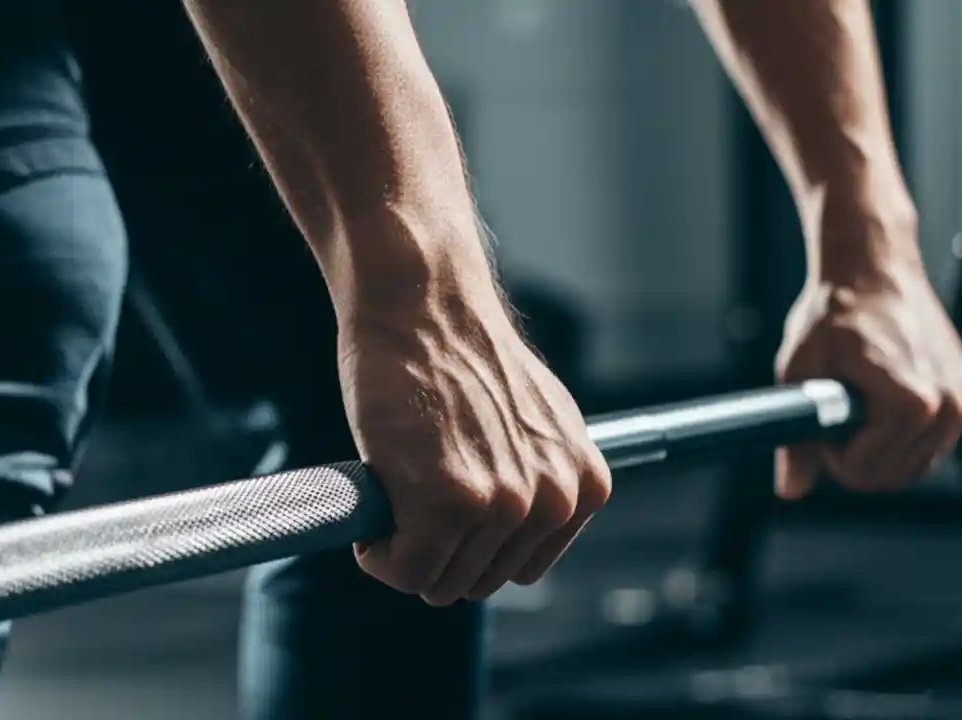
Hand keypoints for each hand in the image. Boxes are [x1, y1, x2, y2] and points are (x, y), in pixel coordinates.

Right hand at [338, 294, 610, 605]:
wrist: (425, 301)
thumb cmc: (463, 353)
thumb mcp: (533, 421)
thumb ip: (537, 476)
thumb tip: (519, 519)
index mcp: (584, 486)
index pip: (521, 567)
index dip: (473, 545)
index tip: (446, 509)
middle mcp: (554, 501)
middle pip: (480, 581)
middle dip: (438, 550)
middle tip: (411, 497)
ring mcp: (503, 505)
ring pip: (440, 582)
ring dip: (406, 549)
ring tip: (395, 491)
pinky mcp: (448, 504)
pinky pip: (405, 570)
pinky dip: (378, 554)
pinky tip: (376, 504)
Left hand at [774, 260, 961, 498]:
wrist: (873, 268)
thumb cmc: (835, 311)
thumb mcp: (800, 372)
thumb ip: (796, 438)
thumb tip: (790, 491)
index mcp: (912, 404)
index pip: (863, 475)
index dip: (830, 453)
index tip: (824, 411)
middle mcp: (949, 408)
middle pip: (890, 479)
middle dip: (855, 455)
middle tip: (839, 405)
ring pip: (909, 467)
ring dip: (878, 447)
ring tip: (860, 398)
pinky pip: (926, 446)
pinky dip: (899, 436)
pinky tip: (882, 397)